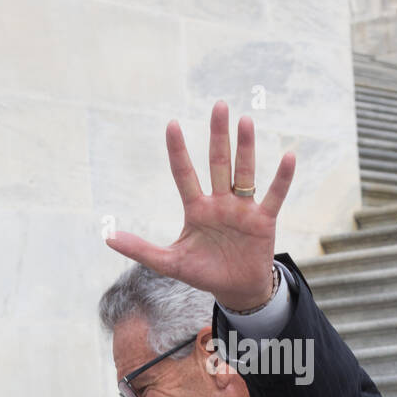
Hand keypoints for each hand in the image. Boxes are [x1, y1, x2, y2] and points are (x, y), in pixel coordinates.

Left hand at [105, 100, 295, 310]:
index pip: (184, 174)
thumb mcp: (169, 263)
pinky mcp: (263, 221)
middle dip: (218, 135)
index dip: (178, 150)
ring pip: (244, 172)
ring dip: (246, 148)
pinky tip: (288, 155)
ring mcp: (242, 209)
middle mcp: (220, 203)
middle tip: (219, 105)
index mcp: (196, 208)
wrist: (235, 290)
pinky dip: (282, 178)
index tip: (172, 124)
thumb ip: (141, 249)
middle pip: (218, 163)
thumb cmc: (203, 273)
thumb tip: (108, 238)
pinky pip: (274, 195)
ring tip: (245, 121)